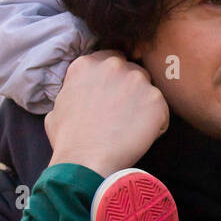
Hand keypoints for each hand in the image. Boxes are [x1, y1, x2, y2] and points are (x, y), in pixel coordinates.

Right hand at [45, 50, 169, 175]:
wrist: (85, 160)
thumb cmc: (69, 139)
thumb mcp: (58, 106)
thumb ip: (74, 90)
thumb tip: (79, 92)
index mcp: (88, 63)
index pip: (111, 60)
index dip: (115, 79)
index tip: (114, 94)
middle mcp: (114, 65)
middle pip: (133, 71)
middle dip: (131, 90)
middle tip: (123, 114)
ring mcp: (138, 81)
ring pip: (149, 90)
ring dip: (144, 106)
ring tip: (130, 128)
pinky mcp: (156, 99)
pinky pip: (162, 111)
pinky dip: (156, 124)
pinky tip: (140, 137)